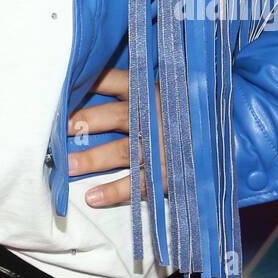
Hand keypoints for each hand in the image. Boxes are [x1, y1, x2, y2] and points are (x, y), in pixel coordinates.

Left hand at [66, 66, 167, 207]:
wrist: (218, 137)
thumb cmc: (179, 111)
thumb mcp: (160, 92)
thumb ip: (133, 88)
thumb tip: (88, 82)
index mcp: (149, 91)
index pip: (115, 81)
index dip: (89, 83)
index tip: (62, 88)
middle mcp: (154, 117)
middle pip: (115, 116)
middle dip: (85, 122)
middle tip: (58, 127)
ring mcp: (161, 146)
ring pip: (122, 151)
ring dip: (93, 159)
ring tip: (67, 166)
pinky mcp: (167, 173)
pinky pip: (138, 184)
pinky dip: (114, 191)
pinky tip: (91, 197)